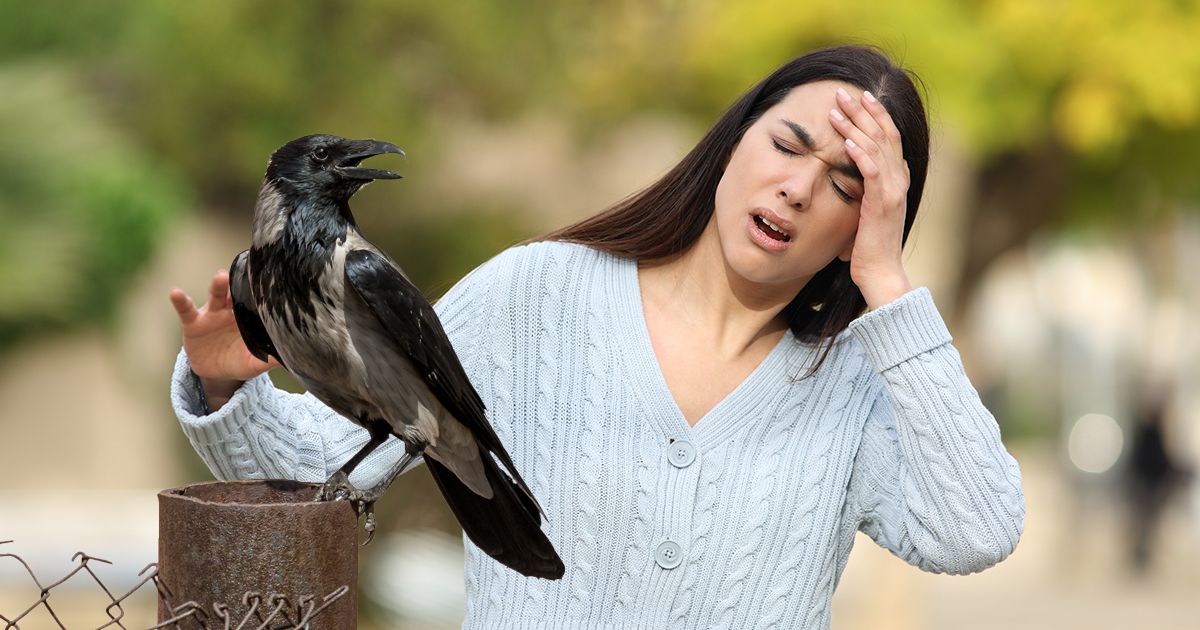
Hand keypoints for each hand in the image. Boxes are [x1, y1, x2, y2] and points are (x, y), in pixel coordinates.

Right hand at [169, 271, 278, 398]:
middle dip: (243, 283)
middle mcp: (232, 310)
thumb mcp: (254, 363)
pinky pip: (186, 310)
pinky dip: (180, 301)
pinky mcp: (194, 322)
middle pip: (238, 293)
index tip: (273, 280)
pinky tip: (175, 292)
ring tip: (220, 276)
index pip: (257, 301)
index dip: (263, 292)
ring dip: (218, 286)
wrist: (214, 371)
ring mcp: (212, 314)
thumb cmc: (238, 360)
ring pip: (216, 296)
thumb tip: (289, 360)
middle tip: (250, 272)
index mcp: (250, 317)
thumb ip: (268, 360)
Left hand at [830, 87, 912, 308]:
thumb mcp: (869, 210)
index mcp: (897, 179)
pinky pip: (872, 172)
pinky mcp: (881, 204)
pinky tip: (847, 141)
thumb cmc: (869, 246)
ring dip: (855, 126)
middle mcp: (898, 180)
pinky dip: (860, 154)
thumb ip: (869, 189)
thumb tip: (863, 174)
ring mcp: (892, 191)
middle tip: (844, 92)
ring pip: (876, 148)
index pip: (889, 138)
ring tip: (837, 109)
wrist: (880, 272)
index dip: (875, 115)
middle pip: (883, 135)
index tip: (859, 97)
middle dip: (863, 111)